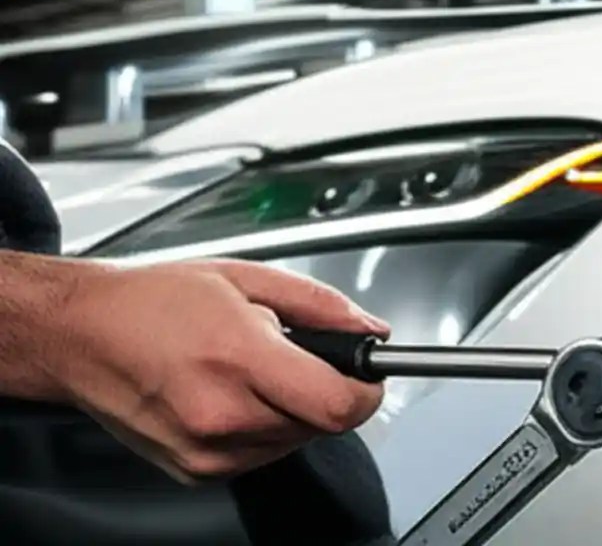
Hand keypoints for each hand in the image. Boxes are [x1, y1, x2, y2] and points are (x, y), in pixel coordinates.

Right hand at [49, 258, 390, 484]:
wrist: (82, 334)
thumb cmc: (153, 302)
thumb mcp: (248, 278)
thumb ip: (322, 305)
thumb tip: (370, 330)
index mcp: (237, 359)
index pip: (337, 404)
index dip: (366, 389)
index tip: (368, 372)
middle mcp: (221, 415)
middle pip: (322, 424)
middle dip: (325, 389)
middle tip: (294, 355)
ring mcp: (207, 452)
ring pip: (296, 441)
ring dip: (293, 409)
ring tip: (252, 369)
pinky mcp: (196, 472)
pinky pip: (263, 454)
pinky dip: (264, 426)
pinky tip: (232, 393)